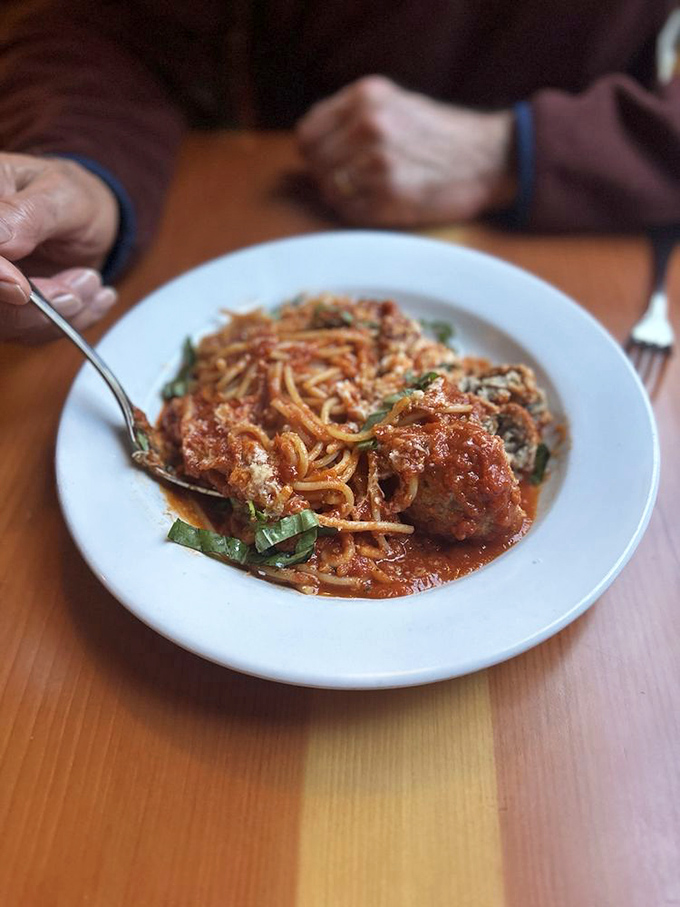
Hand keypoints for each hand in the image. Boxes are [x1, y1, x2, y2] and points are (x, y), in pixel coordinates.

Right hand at [0, 152, 119, 341]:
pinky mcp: (9, 311)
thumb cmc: (71, 198)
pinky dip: (70, 321)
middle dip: (37, 305)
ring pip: (8, 324)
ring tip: (92, 282)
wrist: (88, 221)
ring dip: (61, 314)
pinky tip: (94, 298)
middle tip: (85, 282)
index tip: (23, 289)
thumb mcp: (60, 193)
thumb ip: (28, 215)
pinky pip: (33, 333)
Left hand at [296, 76, 516, 226]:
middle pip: (315, 164)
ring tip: (373, 192)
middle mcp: (368, 125)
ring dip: (345, 196)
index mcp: (365, 96)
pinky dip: (360, 212)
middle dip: (329, 175)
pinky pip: (350, 211)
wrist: (488, 158)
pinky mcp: (389, 197)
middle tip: (355, 181)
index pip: (307, 133)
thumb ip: (351, 118)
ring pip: (330, 189)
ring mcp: (377, 162)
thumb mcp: (394, 104)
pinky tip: (383, 204)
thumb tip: (310, 146)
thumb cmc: (439, 136)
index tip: (330, 161)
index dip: (315, 152)